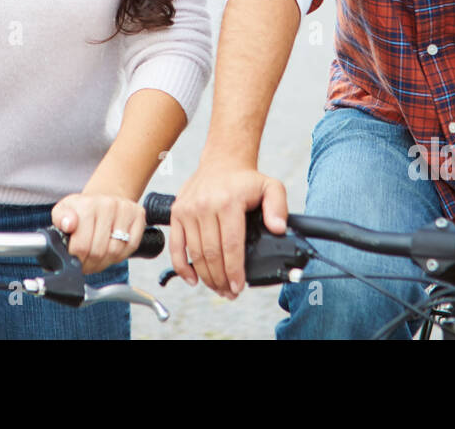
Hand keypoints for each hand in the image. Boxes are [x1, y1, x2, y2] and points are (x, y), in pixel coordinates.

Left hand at [51, 193, 145, 274]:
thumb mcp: (63, 212)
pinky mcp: (139, 215)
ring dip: (104, 262)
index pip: (82, 246)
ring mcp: (126, 209)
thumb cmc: (82, 210)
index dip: (77, 260)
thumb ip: (60, 219)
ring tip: (97, 259)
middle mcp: (108, 204)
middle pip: (99, 251)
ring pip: (115, 251)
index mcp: (87, 204)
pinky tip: (111, 251)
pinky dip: (120, 255)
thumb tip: (69, 224)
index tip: (75, 260)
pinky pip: (131, 246)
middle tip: (85, 263)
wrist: (103, 199)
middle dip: (90, 263)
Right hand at [169, 160, 286, 298]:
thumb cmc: (246, 179)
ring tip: (217, 288)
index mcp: (228, 202)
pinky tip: (192, 279)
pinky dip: (182, 266)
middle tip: (229, 293)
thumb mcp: (270, 187)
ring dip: (206, 277)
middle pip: (212, 253)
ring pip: (195, 253)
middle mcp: (205, 206)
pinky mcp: (177, 212)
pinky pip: (176, 245)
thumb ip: (278, 207)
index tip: (239, 287)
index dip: (235, 270)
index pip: (231, 245)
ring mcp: (188, 209)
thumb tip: (278, 228)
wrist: (222, 162)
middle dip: (221, 279)